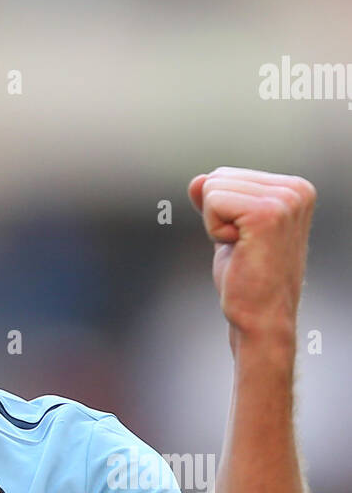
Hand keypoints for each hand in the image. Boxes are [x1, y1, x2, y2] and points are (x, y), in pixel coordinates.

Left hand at [188, 166, 315, 347]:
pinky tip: (240, 249)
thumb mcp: (231, 228)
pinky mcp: (266, 213)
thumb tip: (197, 179)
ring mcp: (284, 200)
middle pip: (218, 177)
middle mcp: (296, 190)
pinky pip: (212, 201)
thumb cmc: (248, 279)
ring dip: (216, 224)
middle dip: (217, 216)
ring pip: (212, 188)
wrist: (261, 317)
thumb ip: (218, 200)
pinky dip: (214, 230)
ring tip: (244, 249)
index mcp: (295, 189)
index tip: (247, 240)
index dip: (223, 212)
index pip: (227, 175)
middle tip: (243, 247)